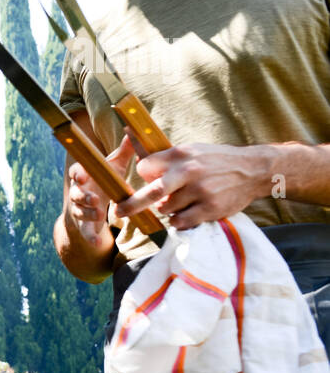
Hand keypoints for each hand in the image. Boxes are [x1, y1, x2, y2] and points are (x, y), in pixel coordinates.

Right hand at [66, 133, 134, 243]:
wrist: (92, 205)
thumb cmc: (104, 181)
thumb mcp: (114, 166)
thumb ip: (124, 151)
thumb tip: (134, 132)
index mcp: (85, 176)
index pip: (76, 172)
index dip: (78, 174)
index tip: (82, 176)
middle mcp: (79, 193)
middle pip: (76, 194)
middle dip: (83, 196)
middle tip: (94, 198)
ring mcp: (80, 210)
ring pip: (79, 212)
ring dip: (88, 213)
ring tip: (100, 214)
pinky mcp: (85, 225)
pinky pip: (86, 232)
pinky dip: (91, 237)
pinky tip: (98, 242)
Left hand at [112, 140, 269, 230]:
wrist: (253, 169)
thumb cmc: (216, 160)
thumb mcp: (192, 150)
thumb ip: (167, 157)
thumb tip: (137, 156)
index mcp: (181, 154)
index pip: (146, 167)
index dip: (142, 175)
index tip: (144, 179)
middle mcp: (189, 172)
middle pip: (152, 193)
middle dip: (131, 205)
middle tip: (119, 212)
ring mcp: (200, 192)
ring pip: (166, 209)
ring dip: (167, 209)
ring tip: (181, 201)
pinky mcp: (210, 208)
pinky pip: (181, 222)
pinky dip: (178, 221)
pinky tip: (187, 212)